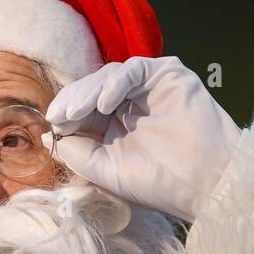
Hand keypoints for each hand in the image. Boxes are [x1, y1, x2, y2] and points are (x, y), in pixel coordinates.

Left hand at [45, 56, 240, 221]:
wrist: (205, 184)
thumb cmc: (159, 184)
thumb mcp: (105, 171)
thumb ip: (77, 152)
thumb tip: (48, 134)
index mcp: (113, 126)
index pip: (81, 110)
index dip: (64, 113)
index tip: (50, 123)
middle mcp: (130, 103)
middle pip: (91, 89)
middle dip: (71, 100)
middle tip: (57, 114)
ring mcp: (148, 88)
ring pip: (109, 76)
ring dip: (88, 92)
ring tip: (76, 112)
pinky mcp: (167, 75)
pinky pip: (134, 69)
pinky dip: (115, 84)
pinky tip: (105, 105)